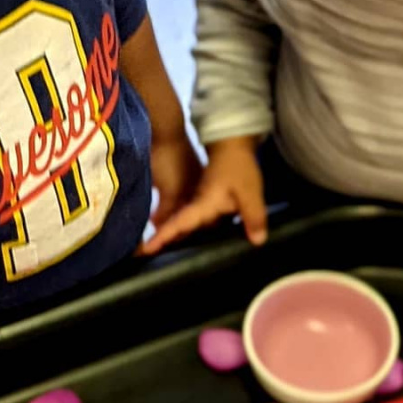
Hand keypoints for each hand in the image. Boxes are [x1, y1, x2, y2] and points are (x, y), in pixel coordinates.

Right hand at [141, 135, 266, 254]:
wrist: (233, 143)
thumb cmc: (238, 165)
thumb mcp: (249, 192)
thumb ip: (253, 216)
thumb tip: (257, 241)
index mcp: (202, 204)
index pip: (179, 223)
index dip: (163, 236)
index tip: (146, 249)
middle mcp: (196, 205)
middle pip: (177, 229)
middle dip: (163, 243)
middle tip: (147, 258)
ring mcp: (199, 203)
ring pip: (185, 225)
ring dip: (176, 238)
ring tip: (164, 256)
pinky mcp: (205, 202)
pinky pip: (195, 221)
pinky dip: (189, 231)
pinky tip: (194, 243)